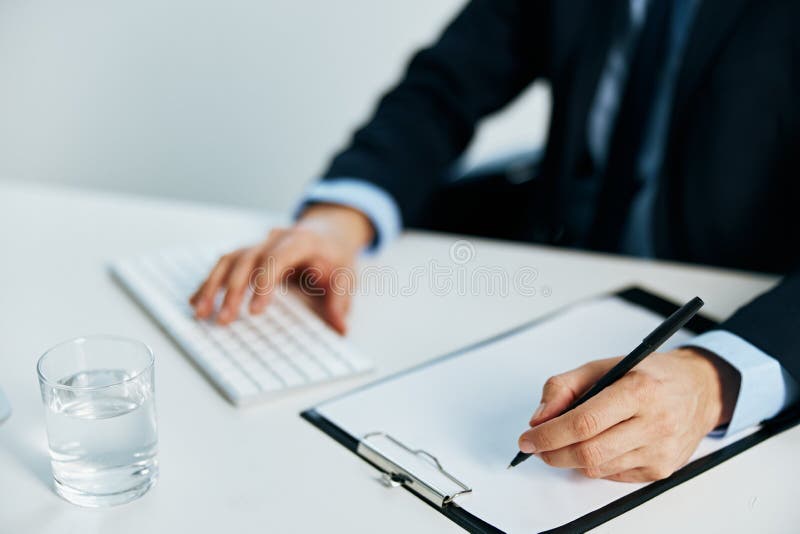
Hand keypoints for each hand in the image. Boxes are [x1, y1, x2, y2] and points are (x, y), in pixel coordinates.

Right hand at [190, 204, 373, 332]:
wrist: (327, 234)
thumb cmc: (335, 257)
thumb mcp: (346, 276)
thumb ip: (341, 301)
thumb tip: (340, 327)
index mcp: (301, 241)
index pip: (278, 259)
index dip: (264, 283)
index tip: (254, 311)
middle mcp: (275, 240)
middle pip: (248, 260)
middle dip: (233, 291)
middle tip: (224, 320)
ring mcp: (259, 245)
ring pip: (230, 260)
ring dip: (213, 286)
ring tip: (201, 312)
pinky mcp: (249, 254)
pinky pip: (224, 265)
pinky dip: (209, 283)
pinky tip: (196, 301)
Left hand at [518, 348, 739, 481]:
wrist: (699, 389)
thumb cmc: (647, 374)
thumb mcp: (602, 366)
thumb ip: (564, 387)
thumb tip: (539, 419)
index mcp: (638, 390)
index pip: (584, 422)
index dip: (549, 434)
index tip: (528, 439)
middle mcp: (654, 423)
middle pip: (588, 452)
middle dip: (553, 453)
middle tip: (537, 446)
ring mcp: (660, 451)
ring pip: (598, 468)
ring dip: (571, 459)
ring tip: (566, 442)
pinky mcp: (662, 470)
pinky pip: (613, 476)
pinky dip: (595, 464)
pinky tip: (598, 445)